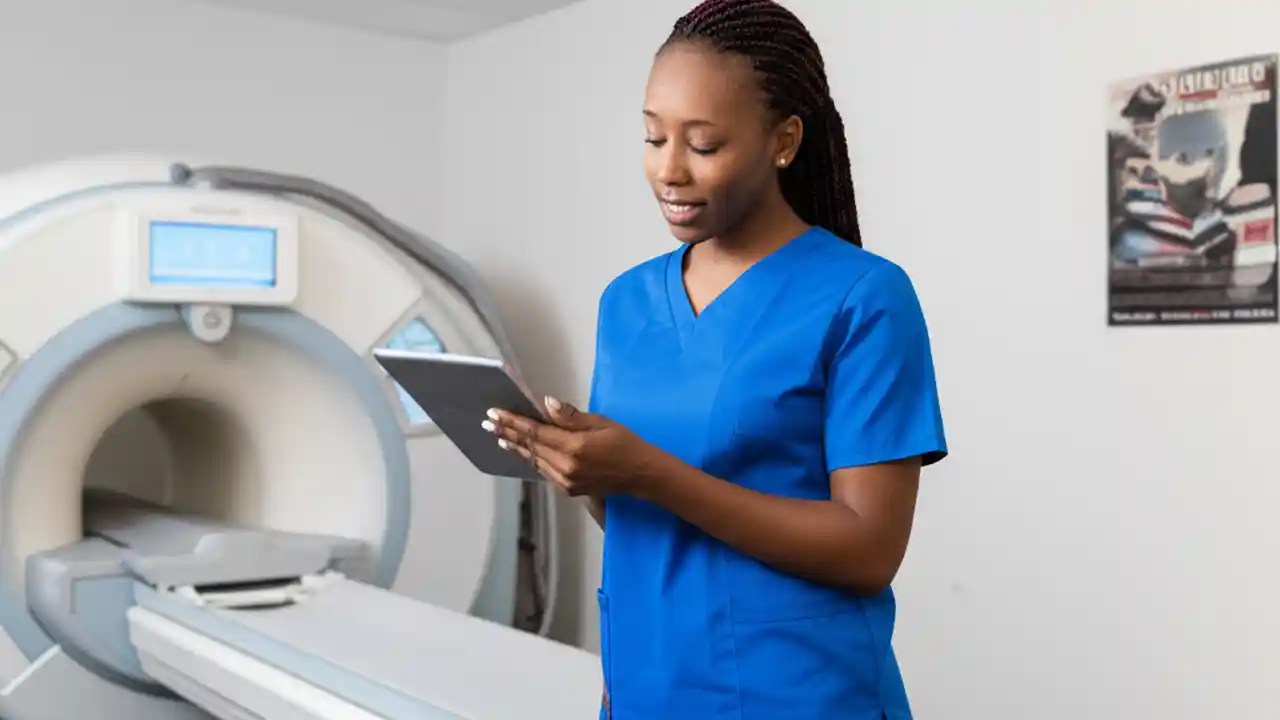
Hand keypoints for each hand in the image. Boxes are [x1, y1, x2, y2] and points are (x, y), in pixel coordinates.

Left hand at [483, 396, 657, 497]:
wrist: (641, 474)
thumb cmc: (625, 443)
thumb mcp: (601, 422)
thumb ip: (571, 416)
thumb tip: (546, 404)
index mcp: (574, 448)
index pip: (536, 432)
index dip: (513, 422)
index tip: (495, 413)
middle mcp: (566, 467)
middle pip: (530, 447)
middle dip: (507, 433)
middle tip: (488, 423)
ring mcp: (566, 481)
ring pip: (534, 461)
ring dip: (516, 447)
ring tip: (499, 436)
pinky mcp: (568, 489)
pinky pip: (543, 471)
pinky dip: (530, 458)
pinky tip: (522, 451)